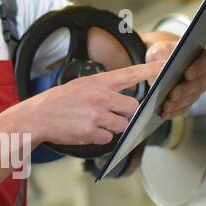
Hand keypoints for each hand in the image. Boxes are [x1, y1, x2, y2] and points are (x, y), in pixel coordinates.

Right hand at [17, 61, 159, 147]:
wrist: (38, 117)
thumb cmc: (60, 102)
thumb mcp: (82, 85)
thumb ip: (104, 89)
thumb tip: (126, 98)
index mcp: (99, 82)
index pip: (131, 74)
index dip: (151, 71)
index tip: (167, 67)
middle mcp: (100, 97)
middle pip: (133, 107)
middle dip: (127, 113)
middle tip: (112, 114)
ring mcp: (96, 115)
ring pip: (122, 125)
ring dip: (112, 127)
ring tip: (93, 122)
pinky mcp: (91, 132)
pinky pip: (107, 138)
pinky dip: (100, 137)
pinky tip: (85, 130)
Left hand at [145, 32, 205, 119]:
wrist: (158, 63)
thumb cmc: (163, 53)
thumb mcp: (159, 49)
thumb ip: (162, 53)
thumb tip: (164, 66)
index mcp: (201, 55)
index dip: (199, 67)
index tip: (187, 74)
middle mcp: (202, 73)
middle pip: (199, 83)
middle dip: (185, 90)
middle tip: (172, 95)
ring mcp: (196, 88)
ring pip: (191, 97)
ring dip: (178, 103)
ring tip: (165, 106)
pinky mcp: (188, 99)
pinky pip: (184, 107)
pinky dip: (174, 111)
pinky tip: (165, 112)